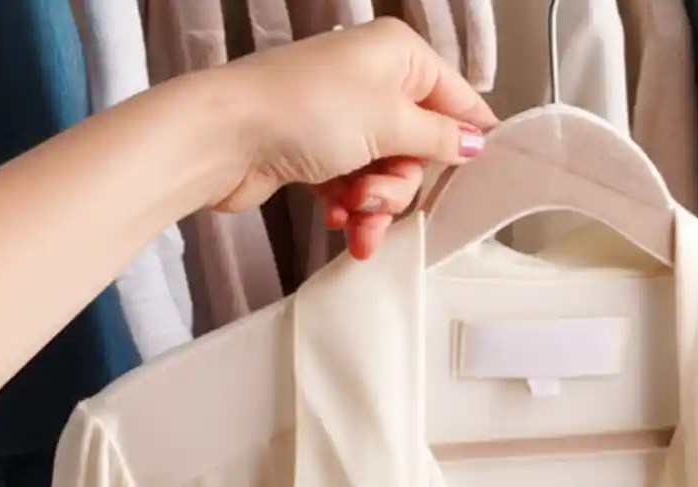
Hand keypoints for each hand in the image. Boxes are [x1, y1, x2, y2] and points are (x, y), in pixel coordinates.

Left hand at [207, 19, 496, 258]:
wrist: (221, 139)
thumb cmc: (301, 111)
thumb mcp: (390, 122)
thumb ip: (441, 136)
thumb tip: (475, 141)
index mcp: (398, 55)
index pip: (455, 98)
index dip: (466, 138)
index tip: (476, 175)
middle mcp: (372, 79)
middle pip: (420, 146)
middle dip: (401, 183)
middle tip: (376, 194)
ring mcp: (343, 116)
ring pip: (387, 173)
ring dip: (375, 203)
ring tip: (353, 215)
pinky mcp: (317, 149)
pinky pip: (355, 185)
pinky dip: (349, 207)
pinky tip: (335, 219)